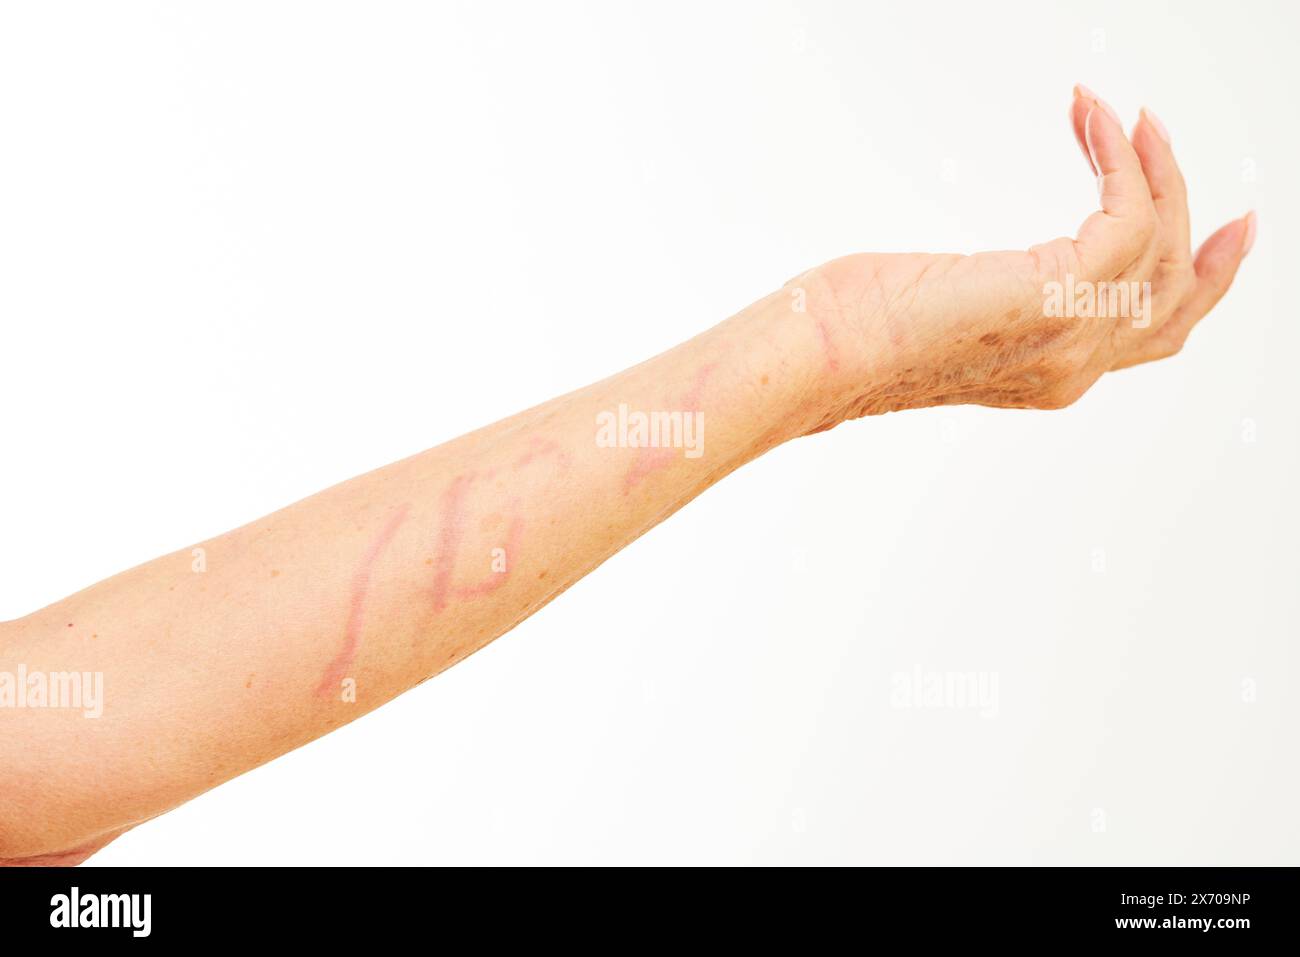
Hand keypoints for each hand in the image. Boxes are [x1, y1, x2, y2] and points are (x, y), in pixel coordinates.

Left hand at [798, 85, 1253, 421]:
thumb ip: (996, 302)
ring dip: (1147, 166)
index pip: (1152, 335)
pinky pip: (1128, 215)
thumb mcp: (949, 316)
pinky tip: (1091, 121)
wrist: (818, 354)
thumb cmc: (854, 331)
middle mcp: (1074, 368)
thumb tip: (987, 278)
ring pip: (1160, 247)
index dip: (1195, 279)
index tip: (1217, 225)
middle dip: (1197, 220)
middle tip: (1169, 143)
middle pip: (1178, 299)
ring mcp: (1072, 336)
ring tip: (1114, 115)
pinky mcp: (1056, 296)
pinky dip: (1119, 159)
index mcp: (1051, 375)